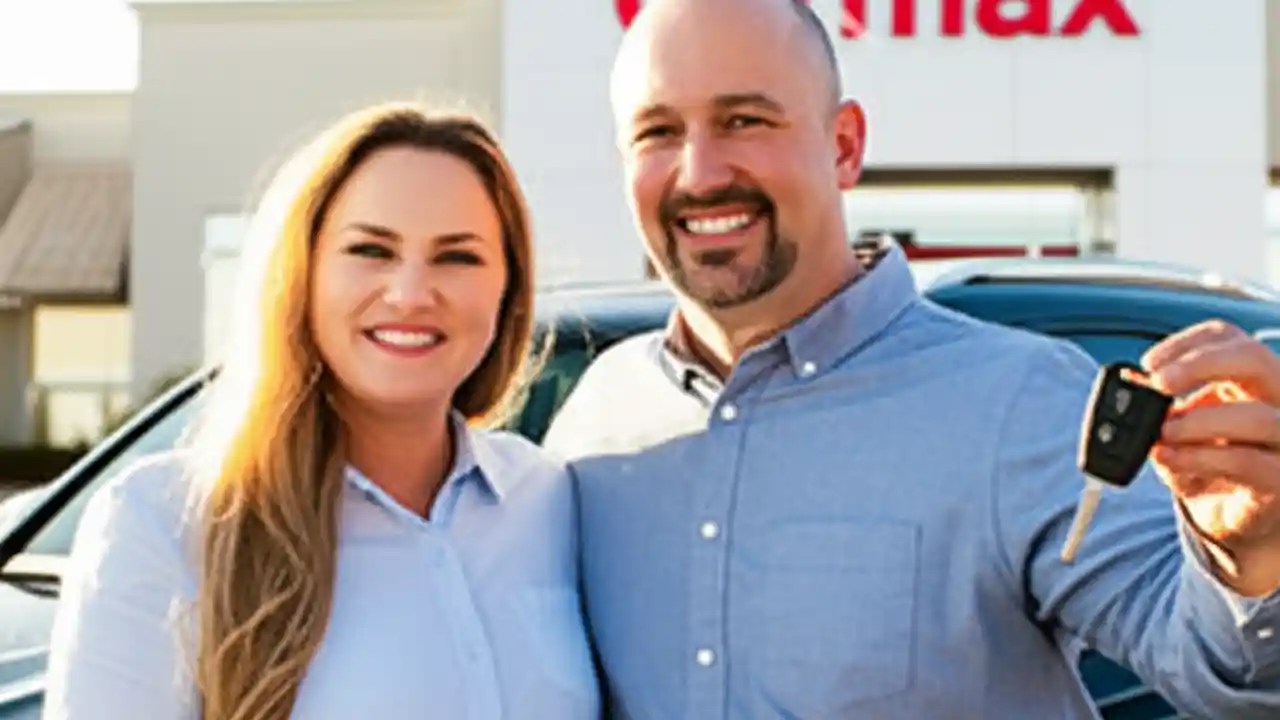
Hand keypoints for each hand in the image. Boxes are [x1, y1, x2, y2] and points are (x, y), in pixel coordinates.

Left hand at [1143, 320, 1279, 595]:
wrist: (1228, 515)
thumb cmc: (1205, 461)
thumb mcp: (1176, 427)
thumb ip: (1158, 406)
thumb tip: (1132, 385)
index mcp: (1247, 377)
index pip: (1226, 337)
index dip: (1186, 343)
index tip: (1147, 364)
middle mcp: (1275, 399)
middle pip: (1253, 358)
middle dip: (1200, 365)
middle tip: (1158, 384)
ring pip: (1255, 416)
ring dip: (1198, 422)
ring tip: (1162, 433)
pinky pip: (1246, 462)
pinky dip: (1200, 458)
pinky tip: (1169, 457)